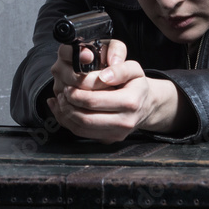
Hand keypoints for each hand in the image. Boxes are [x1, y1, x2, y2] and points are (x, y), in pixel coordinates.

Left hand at [47, 40, 192, 142]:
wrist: (147, 105)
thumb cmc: (136, 84)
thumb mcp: (134, 69)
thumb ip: (120, 69)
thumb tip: (103, 76)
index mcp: (130, 102)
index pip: (93, 102)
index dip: (75, 95)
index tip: (69, 87)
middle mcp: (124, 122)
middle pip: (85, 119)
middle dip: (67, 106)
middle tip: (62, 94)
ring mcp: (117, 134)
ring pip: (81, 129)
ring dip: (65, 115)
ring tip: (61, 101)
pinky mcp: (109, 139)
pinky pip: (83, 134)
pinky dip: (68, 123)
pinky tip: (62, 110)